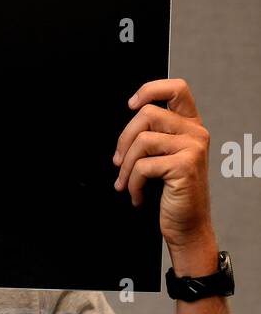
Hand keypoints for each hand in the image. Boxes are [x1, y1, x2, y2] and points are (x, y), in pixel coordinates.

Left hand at [112, 78, 213, 253]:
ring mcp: (192, 147)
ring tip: (125, 183)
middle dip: (123, 140)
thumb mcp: (163, 158)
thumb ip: (153, 136)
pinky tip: (137, 195)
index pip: (176, 88)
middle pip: (147, 115)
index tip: (131, 105)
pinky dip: (133, 183)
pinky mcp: (185, 165)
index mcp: (190, 125)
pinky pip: (143, 166)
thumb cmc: (172, 193)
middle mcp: (195, 132)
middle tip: (117, 162)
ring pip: (142, 141)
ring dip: (125, 166)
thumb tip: (125, 130)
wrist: (186, 225)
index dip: (150, 89)